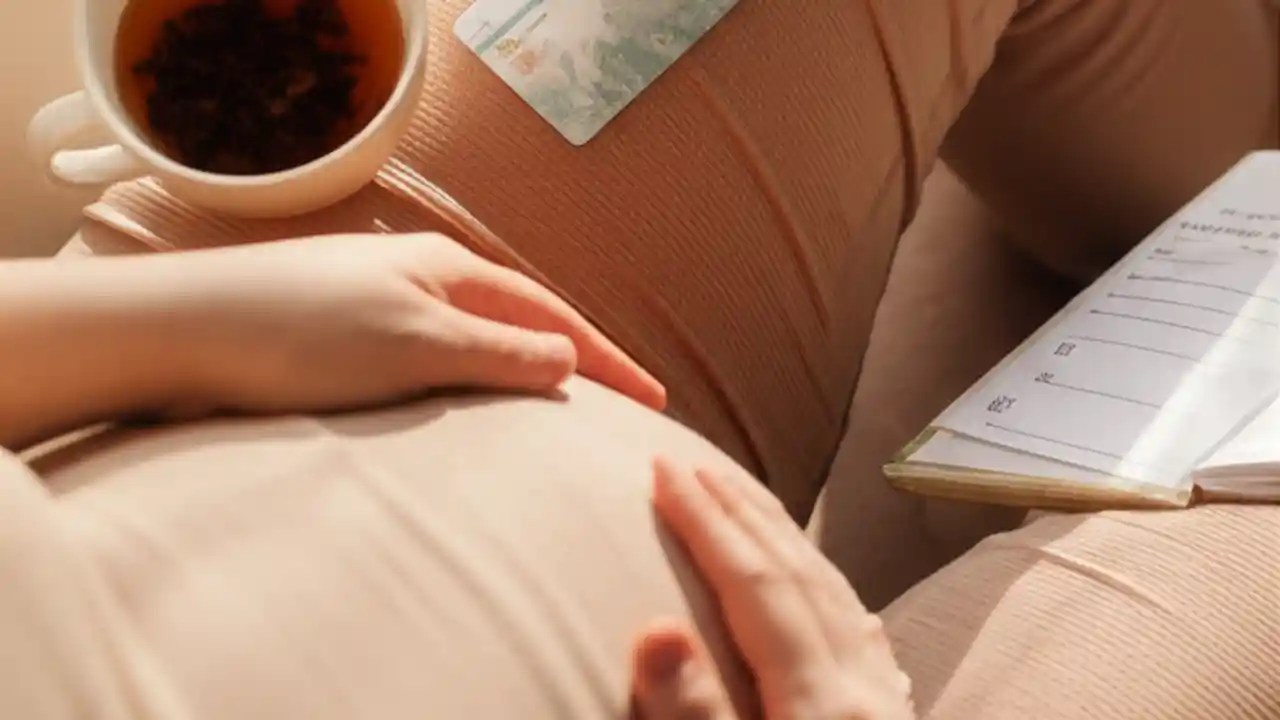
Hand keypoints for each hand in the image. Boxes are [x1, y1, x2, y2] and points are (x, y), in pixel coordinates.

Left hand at [115, 232, 665, 416]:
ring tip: (555, 413)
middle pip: (518, 321)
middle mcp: (418, 280)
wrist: (181, 332)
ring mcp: (379, 308)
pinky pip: (432, 361)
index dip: (606, 356)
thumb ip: (497, 352)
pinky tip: (465, 410)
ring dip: (520, 374)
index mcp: (447, 271)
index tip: (654, 397)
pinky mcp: (342, 341)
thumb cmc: (299, 332)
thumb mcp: (416, 343)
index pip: (550, 314)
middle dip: (571, 361)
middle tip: (618, 405)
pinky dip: (468, 385)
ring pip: (474, 342)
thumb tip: (565, 360)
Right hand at [633, 460, 913, 719]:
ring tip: (745, 500)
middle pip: (801, 576)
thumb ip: (699, 714)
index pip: (754, 586)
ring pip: (837, 595)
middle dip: (743, 513)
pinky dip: (830, 591)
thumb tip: (657, 630)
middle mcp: (863, 687)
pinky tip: (824, 587)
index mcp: (821, 702)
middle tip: (696, 465)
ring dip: (786, 539)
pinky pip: (862, 632)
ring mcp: (888, 703)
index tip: (664, 467)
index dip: (705, 522)